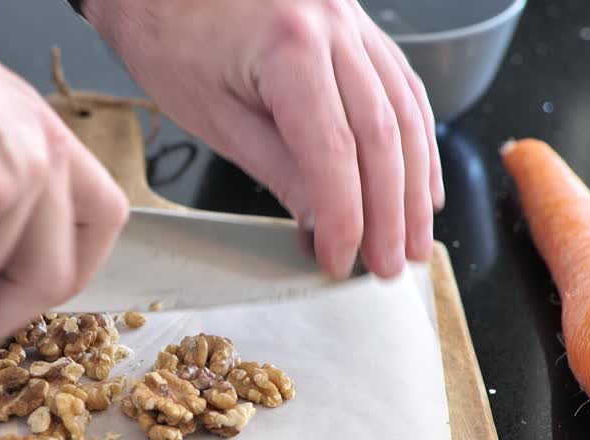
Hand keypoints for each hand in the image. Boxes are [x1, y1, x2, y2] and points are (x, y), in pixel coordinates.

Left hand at [83, 0, 442, 278]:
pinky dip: (415, 138)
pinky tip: (420, 180)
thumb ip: (276, 168)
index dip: (345, 217)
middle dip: (391, 212)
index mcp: (289, 47)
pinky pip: (400, 85)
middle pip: (383, 135)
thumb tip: (322, 221)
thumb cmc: (169, 32)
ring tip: (415, 238)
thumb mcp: (211, 114)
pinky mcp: (357, 24)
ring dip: (416, 183)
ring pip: (405, 111)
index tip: (342, 260)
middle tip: (390, 266)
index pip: (334, 152)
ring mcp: (352, 20)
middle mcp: (334, 26)